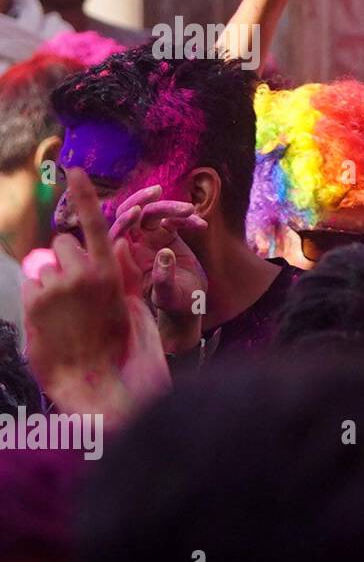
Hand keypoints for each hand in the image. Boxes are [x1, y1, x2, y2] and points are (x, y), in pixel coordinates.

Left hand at [21, 169, 169, 426]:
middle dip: (67, 261)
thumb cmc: (126, 355)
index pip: (96, 225)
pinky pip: (30, 288)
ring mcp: (55, 290)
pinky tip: (54, 325)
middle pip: (63, 245)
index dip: (86, 196)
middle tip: (78, 295)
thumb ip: (125, 274)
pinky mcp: (33, 307)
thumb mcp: (135, 310)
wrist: (105, 391)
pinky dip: (36, 301)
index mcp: (113, 274)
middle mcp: (83, 275)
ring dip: (50, 284)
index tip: (75, 170)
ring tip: (68, 318)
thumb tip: (117, 245)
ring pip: (44, 268)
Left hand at [110, 185, 208, 351]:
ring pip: (153, 213)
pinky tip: (201, 226)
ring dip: (170, 207)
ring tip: (191, 211)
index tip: (138, 213)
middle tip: (158, 192)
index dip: (124, 220)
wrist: (188, 304)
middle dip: (142, 201)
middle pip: (132, 215)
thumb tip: (164, 254)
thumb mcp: (169, 297)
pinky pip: (174, 219)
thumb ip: (164, 279)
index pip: (118, 233)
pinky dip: (187, 219)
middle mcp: (136, 246)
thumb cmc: (175, 305)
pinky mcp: (167, 236)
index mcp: (127, 261)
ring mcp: (151, 240)